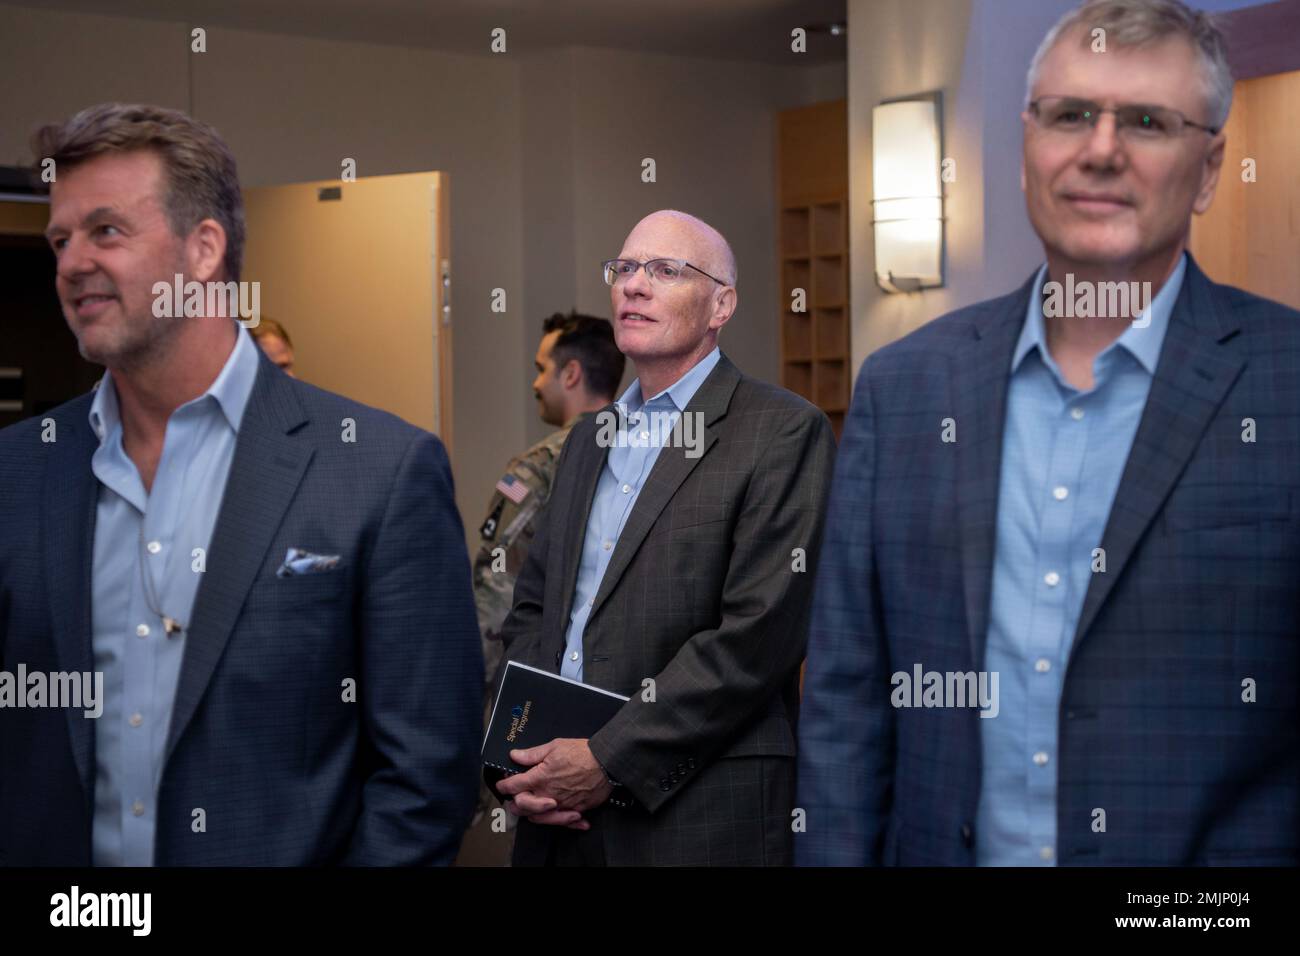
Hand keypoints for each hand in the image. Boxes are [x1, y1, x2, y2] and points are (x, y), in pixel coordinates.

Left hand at [495, 738, 613, 828]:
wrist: (606, 763)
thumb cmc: (582, 753)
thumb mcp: (554, 746)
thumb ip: (532, 754)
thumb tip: (515, 755)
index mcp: (539, 777)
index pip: (513, 786)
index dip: (503, 785)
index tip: (502, 784)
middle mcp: (547, 794)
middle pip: (521, 807)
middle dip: (514, 802)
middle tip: (514, 797)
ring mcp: (561, 805)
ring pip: (538, 818)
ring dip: (532, 813)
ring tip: (532, 807)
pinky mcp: (575, 810)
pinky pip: (561, 821)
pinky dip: (559, 820)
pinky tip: (559, 816)